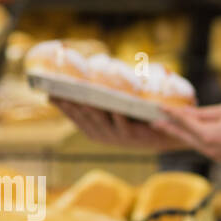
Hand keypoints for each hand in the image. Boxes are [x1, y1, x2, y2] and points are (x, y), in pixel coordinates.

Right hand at [52, 99, 187, 150]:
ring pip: (100, 124)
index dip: (63, 108)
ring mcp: (119, 138)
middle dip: (70, 107)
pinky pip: (123, 126)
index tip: (50, 94)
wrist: (170, 131)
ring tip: (80, 98)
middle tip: (59, 93)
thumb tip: (86, 82)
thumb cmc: (143, 116)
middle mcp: (105, 136)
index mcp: (98, 131)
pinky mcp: (135, 137)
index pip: (76, 118)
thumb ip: (104, 100)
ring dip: (90, 111)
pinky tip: (112, 107)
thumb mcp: (119, 108)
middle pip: (84, 120)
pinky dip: (117, 117)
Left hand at [155, 104, 220, 161]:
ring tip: (171, 126)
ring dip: (182, 134)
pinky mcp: (219, 158)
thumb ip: (203, 113)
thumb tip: (186, 112)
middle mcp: (207, 148)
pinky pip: (203, 147)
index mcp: (208, 135)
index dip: (171, 114)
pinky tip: (193, 134)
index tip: (159, 107)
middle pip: (183, 137)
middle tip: (154, 121)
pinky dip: (196, 140)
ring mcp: (213, 155)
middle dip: (169, 128)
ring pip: (192, 143)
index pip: (184, 122)